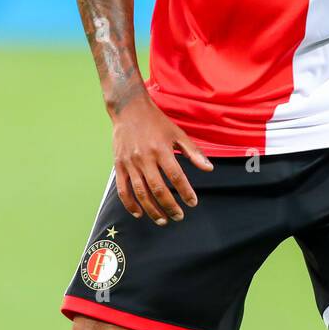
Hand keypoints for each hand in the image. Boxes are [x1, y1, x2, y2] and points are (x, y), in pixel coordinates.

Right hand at [111, 94, 212, 225]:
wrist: (129, 109)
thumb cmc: (156, 122)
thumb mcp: (177, 133)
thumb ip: (193, 152)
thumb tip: (209, 169)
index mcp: (161, 149)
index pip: (176, 177)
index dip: (185, 192)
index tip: (193, 202)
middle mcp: (145, 158)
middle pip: (158, 189)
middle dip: (170, 206)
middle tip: (179, 216)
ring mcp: (130, 163)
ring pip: (141, 193)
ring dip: (152, 210)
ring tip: (163, 220)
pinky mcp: (119, 165)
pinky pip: (123, 190)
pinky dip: (130, 204)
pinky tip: (139, 213)